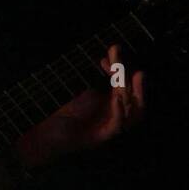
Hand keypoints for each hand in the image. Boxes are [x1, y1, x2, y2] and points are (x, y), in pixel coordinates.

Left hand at [15, 44, 144, 167]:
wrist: (49, 134)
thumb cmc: (66, 113)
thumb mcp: (85, 91)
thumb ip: (98, 79)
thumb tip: (105, 59)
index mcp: (111, 106)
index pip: (125, 87)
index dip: (121, 69)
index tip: (113, 51)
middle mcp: (114, 118)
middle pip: (133, 102)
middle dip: (137, 86)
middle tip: (139, 72)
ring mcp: (109, 129)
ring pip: (131, 116)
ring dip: (130, 98)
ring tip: (124, 81)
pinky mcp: (101, 138)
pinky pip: (116, 127)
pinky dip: (119, 114)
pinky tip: (117, 100)